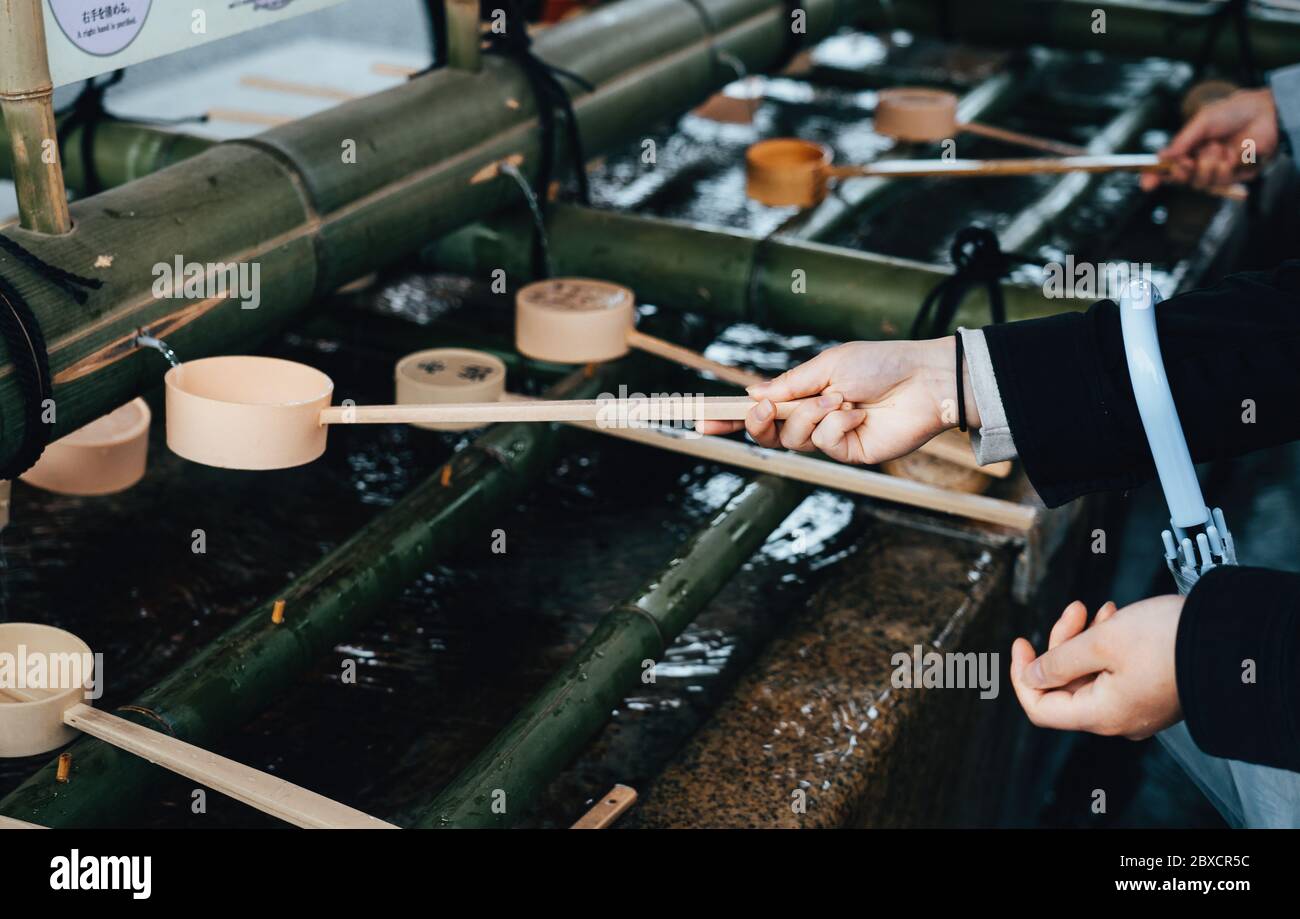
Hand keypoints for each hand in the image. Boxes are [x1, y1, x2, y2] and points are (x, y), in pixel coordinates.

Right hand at [695, 337, 977, 464]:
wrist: (924, 380)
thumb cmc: (880, 364)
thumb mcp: (827, 365)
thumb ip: (789, 384)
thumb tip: (752, 395)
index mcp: (805, 394)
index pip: (760, 410)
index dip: (730, 418)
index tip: (700, 420)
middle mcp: (813, 419)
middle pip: (767, 433)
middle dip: (758, 424)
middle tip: (764, 411)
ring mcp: (830, 438)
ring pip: (793, 439)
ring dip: (810, 417)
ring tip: (838, 399)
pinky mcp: (850, 453)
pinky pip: (824, 444)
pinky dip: (836, 424)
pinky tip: (857, 412)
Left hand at [1009, 594, 1184, 740]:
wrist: (1232, 637)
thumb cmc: (1167, 639)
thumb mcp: (1101, 642)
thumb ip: (1058, 661)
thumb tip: (1031, 677)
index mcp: (1103, 715)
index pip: (1041, 709)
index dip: (1022, 675)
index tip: (1020, 642)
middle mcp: (1119, 718)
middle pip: (1066, 685)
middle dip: (1063, 643)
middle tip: (1076, 608)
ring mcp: (1138, 706)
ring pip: (1092, 673)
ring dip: (1087, 638)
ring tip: (1102, 609)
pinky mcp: (1154, 692)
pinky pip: (1116, 671)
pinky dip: (1109, 644)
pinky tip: (1117, 617)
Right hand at [1140, 88, 1278, 191]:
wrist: (1265, 114)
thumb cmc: (1234, 112)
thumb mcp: (1202, 121)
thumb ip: (1182, 140)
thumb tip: (1162, 156)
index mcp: (1189, 149)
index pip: (1167, 167)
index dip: (1154, 177)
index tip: (1146, 184)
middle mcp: (1201, 162)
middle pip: (1181, 179)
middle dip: (1182, 171)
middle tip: (1187, 162)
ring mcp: (1217, 171)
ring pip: (1201, 182)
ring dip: (1208, 165)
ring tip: (1220, 148)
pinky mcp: (1235, 177)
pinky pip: (1221, 182)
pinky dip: (1225, 168)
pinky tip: (1233, 155)